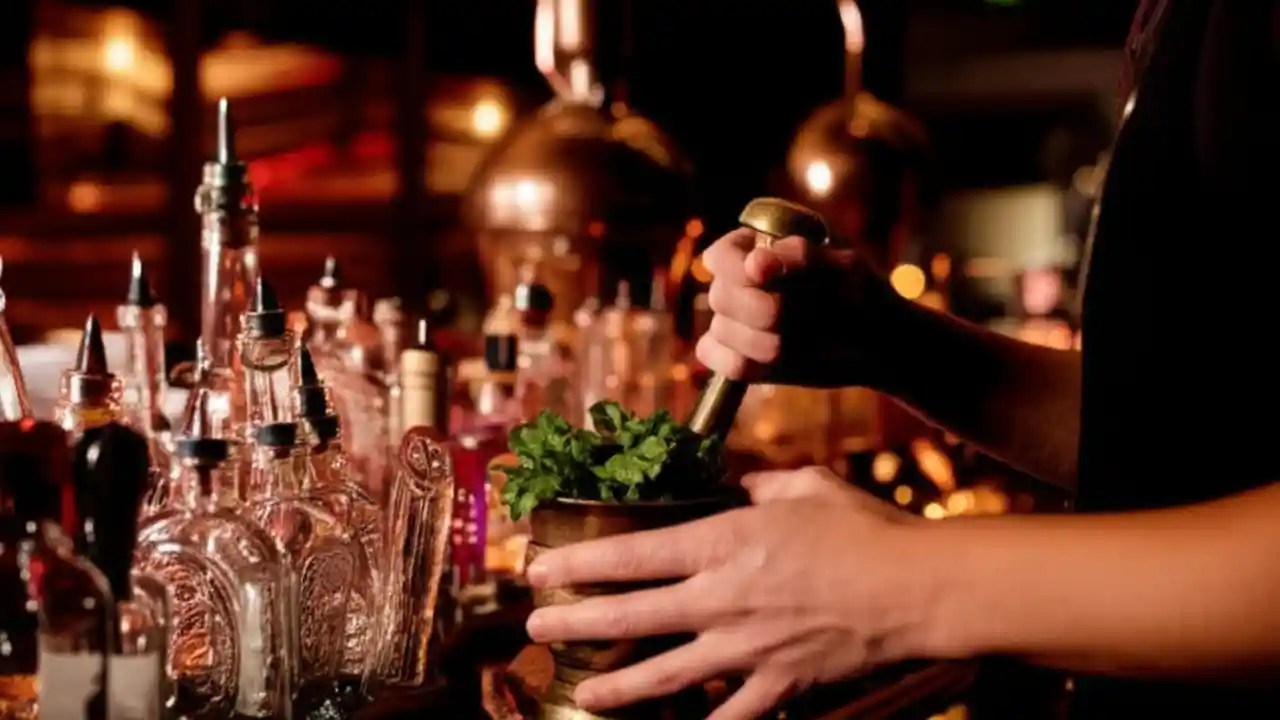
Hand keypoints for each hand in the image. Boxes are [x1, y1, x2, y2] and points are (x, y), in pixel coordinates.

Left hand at [524, 467, 936, 719]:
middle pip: (630, 618)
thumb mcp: (804, 487)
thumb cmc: (864, 530)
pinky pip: (730, 718)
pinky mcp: (779, 683)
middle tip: (536, 629)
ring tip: (582, 695)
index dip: (578, 562)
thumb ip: (757, 484)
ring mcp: (747, 649)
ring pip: (664, 676)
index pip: (631, 555)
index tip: (540, 569)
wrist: (918, 588)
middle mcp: (722, 600)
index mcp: (724, 543)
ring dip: (616, 687)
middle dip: (576, 623)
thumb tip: (733, 482)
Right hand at [696, 227, 898, 387]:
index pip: (722, 255)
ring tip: (808, 341)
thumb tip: (755, 264)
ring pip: (722, 331)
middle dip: (762, 310)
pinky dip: (743, 362)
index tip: (764, 274)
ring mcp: (733, 319)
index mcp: (757, 246)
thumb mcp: (845, 268)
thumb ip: (802, 258)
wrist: (877, 341)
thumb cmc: (863, 293)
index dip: (736, 268)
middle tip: (809, 316)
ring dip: (764, 341)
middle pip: (721, 295)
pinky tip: (776, 361)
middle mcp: (737, 282)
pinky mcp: (736, 353)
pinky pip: (718, 359)